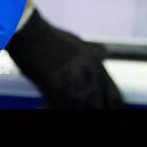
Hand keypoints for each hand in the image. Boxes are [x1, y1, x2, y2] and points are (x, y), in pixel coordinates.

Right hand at [4, 7, 125, 108]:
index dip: (114, 107)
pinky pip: (61, 111)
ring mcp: (74, 90)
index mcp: (98, 69)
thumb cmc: (51, 37)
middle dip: (96, 109)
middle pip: (101, 109)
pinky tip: (49, 105)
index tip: (106, 107)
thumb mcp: (78, 42)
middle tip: (84, 106)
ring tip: (68, 103)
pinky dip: (55, 109)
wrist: (30, 34)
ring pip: (83, 112)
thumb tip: (106, 53)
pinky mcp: (56, 96)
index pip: (116, 99)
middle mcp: (90, 82)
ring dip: (76, 110)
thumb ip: (94, 52)